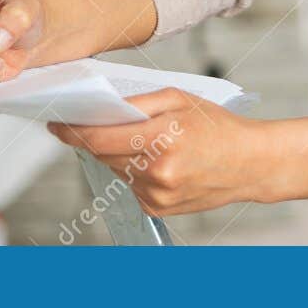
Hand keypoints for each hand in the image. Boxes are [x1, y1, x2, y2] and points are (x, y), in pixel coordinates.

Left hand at [47, 89, 276, 215]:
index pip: (100, 139)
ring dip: (120, 155)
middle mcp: (157, 171)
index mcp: (162, 138)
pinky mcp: (158, 208)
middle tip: (100, 122)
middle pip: (104, 155)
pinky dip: (135, 171)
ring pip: (116, 170)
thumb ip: (137, 104)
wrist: (250, 163)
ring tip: (151, 141)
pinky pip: (130, 185)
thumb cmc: (218, 127)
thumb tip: (100, 110)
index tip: (56, 125)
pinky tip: (160, 161)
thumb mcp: (179, 99)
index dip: (72, 132)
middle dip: (98, 139)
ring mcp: (157, 194)